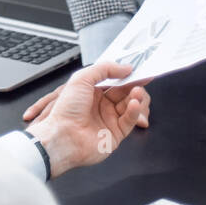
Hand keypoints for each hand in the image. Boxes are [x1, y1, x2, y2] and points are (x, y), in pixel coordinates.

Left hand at [22, 77, 150, 129]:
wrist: (63, 137)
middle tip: (143, 80)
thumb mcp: (82, 79)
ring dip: (135, 98)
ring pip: (128, 106)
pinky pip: (128, 121)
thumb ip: (104, 69)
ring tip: (137, 92)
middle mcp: (101, 106)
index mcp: (92, 92)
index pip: (114, 82)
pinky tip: (134, 104)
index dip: (126, 76)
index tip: (139, 71)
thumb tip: (125, 67)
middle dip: (133, 86)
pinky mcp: (115, 134)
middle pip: (124, 93)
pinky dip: (134, 112)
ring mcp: (108, 120)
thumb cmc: (67, 109)